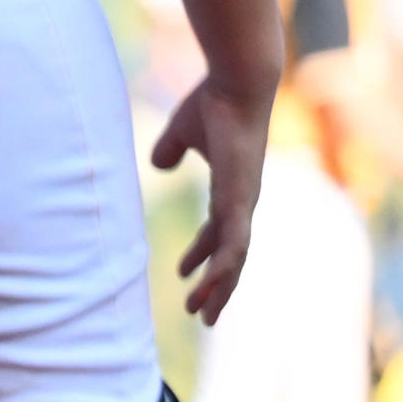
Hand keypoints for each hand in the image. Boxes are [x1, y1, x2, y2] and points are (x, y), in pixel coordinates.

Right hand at [151, 76, 274, 322]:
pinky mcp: (240, 203)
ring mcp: (244, 204)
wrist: (237, 86)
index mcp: (231, 187)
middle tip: (204, 315)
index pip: (218, 231)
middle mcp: (242, 201)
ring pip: (234, 260)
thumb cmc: (212, 102)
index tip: (184, 273)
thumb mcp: (181, 132)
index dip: (203, 254)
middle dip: (217, 286)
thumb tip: (159, 164)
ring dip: (219, 290)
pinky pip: (233, 247)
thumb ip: (169, 150)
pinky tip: (210, 287)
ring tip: (202, 316)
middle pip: (231, 255)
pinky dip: (223, 271)